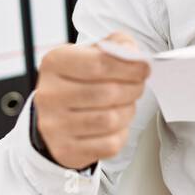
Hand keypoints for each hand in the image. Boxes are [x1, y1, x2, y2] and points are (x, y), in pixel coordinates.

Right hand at [33, 31, 149, 169]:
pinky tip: (116, 125)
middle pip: (108, 92)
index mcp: (54, 63)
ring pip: (110, 120)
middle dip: (133, 88)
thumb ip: (117, 44)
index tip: (144, 68)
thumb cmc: (79, 81)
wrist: (55, 117)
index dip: (130, 66)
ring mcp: (54, 125)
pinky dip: (120, 134)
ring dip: (128, 111)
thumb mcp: (93, 53)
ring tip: (126, 104)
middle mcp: (49, 94)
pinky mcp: (65, 149)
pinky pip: (109, 144)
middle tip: (138, 86)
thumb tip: (134, 54)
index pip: (100, 63)